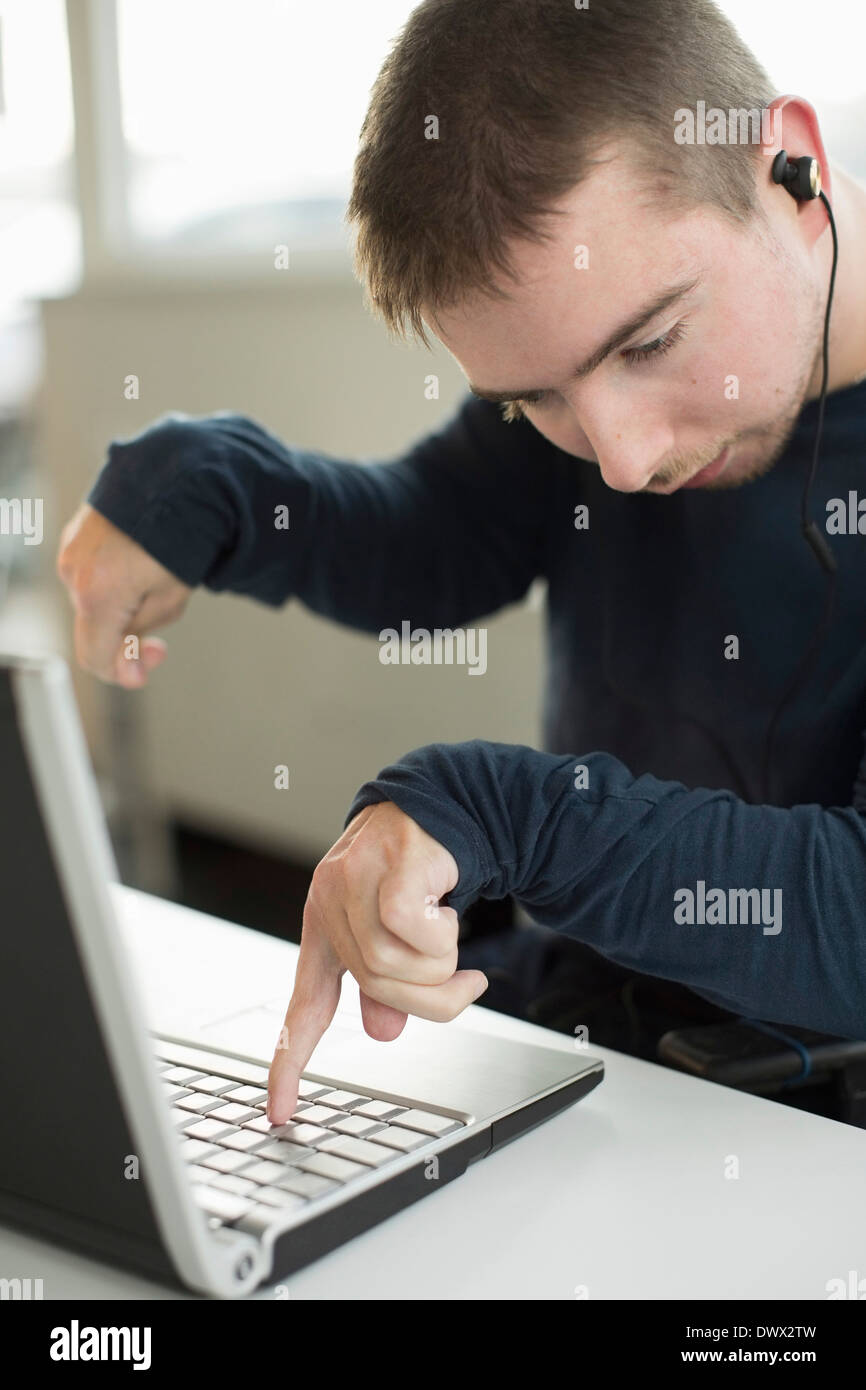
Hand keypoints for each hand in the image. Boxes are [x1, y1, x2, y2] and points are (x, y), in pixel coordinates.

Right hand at [56, 503, 191, 686]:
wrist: (173, 477)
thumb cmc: (178, 537)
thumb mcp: (169, 601)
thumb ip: (138, 638)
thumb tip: (125, 667)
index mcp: (97, 595)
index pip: (95, 657)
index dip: (120, 672)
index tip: (143, 671)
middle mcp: (74, 574)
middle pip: (94, 631)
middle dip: (126, 639)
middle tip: (160, 642)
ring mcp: (71, 552)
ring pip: (93, 604)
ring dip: (121, 608)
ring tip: (156, 586)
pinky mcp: (75, 537)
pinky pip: (90, 576)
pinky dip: (113, 584)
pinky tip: (140, 567)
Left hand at [267, 801, 487, 1122]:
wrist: (444, 801)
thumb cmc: (422, 869)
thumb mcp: (400, 933)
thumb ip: (389, 982)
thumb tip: (384, 1031)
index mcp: (326, 924)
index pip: (306, 1002)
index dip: (290, 1058)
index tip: (279, 1111)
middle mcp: (330, 902)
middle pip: (373, 986)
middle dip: (428, 998)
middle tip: (465, 987)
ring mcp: (353, 879)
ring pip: (390, 964)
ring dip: (439, 964)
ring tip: (453, 937)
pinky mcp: (385, 863)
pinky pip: (411, 928)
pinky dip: (441, 933)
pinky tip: (447, 907)